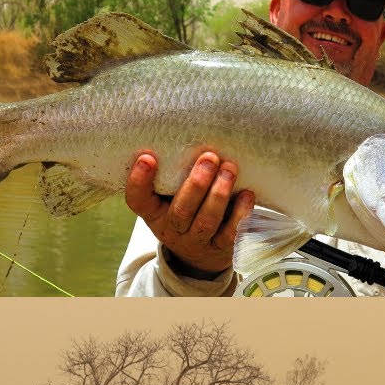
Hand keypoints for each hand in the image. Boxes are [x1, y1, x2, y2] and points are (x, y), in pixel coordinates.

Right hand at [125, 151, 253, 278]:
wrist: (200, 252)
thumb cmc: (184, 208)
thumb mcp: (169, 195)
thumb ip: (173, 173)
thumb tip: (191, 132)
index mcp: (154, 212)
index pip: (137, 200)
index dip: (139, 181)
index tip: (148, 157)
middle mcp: (172, 229)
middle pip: (181, 211)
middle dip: (196, 184)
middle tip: (210, 157)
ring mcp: (196, 241)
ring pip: (206, 221)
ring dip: (219, 194)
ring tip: (229, 169)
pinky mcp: (220, 248)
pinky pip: (230, 234)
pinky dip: (240, 214)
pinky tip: (247, 194)